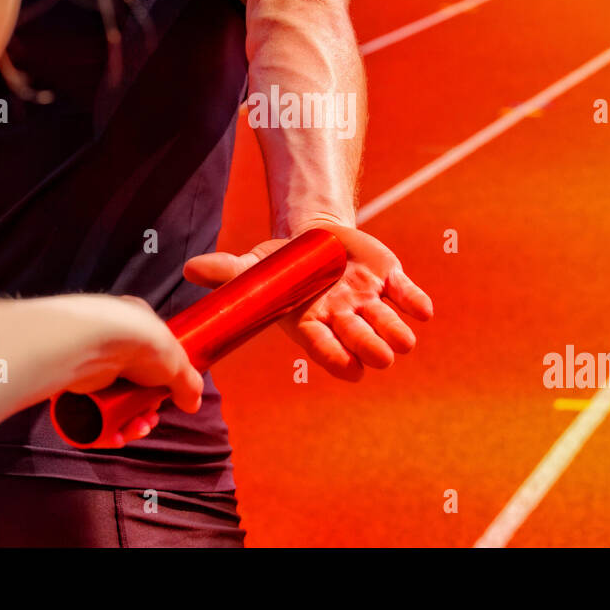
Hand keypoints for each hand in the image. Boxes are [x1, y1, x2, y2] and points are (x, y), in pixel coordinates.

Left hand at [55, 295, 204, 445]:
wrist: (99, 343)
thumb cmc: (142, 342)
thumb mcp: (177, 363)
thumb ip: (188, 385)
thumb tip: (193, 404)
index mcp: (137, 327)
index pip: (152, 360)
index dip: (161, 385)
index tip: (167, 399)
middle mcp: (113, 343)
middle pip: (133, 388)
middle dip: (146, 411)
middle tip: (150, 419)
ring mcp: (93, 365)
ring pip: (113, 404)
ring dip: (130, 423)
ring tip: (138, 428)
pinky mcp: (76, 386)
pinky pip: (92, 415)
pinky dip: (106, 430)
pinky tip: (117, 437)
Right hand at [183, 223, 432, 381]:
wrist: (314, 240)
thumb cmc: (280, 264)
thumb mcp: (252, 266)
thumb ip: (226, 271)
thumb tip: (189, 269)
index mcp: (310, 323)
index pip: (324, 348)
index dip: (337, 358)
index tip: (350, 368)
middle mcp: (343, 319)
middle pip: (362, 342)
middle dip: (371, 345)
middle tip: (379, 350)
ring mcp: (369, 302)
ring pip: (390, 325)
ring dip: (397, 329)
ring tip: (401, 334)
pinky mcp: (390, 281)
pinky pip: (408, 296)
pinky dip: (415, 302)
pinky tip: (420, 308)